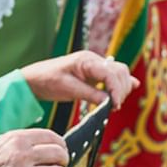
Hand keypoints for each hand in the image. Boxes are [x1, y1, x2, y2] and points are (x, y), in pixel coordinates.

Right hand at [0, 129, 68, 166]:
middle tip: (59, 164)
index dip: (61, 144)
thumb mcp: (3, 140)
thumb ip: (26, 141)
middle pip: (59, 155)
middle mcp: (21, 155)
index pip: (52, 137)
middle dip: (63, 160)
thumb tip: (52, 145)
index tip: (61, 149)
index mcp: (17, 139)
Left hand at [20, 50, 137, 107]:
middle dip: (121, 89)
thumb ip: (89, 94)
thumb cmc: (47, 81)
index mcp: (86, 60)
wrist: (34, 79)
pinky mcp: (94, 73)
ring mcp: (95, 66)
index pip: (110, 73)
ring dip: (122, 88)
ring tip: (115, 104)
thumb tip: (110, 103)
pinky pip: (113, 75)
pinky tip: (132, 87)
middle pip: (119, 71)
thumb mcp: (68, 89)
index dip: (117, 89)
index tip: (115, 106)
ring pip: (119, 73)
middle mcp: (93, 60)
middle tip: (114, 107)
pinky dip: (121, 82)